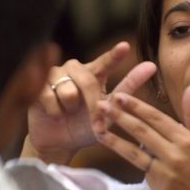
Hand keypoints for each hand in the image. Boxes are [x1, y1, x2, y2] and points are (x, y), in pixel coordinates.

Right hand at [27, 42, 156, 162]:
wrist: (59, 142)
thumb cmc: (85, 125)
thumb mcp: (109, 110)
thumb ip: (128, 87)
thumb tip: (151, 65)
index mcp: (93, 73)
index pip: (105, 62)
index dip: (114, 55)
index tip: (125, 47)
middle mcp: (73, 69)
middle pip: (87, 81)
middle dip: (91, 105)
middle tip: (94, 122)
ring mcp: (54, 75)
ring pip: (68, 90)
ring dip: (70, 109)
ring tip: (67, 113)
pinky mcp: (37, 85)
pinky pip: (49, 96)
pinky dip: (54, 111)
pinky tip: (53, 114)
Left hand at [93, 85, 189, 189]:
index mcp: (187, 139)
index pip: (157, 118)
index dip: (136, 106)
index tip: (120, 95)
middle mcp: (176, 153)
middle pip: (142, 131)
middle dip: (120, 116)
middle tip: (101, 104)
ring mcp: (167, 172)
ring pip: (135, 152)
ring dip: (114, 138)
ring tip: (98, 127)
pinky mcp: (161, 187)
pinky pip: (143, 170)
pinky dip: (130, 159)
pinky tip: (114, 147)